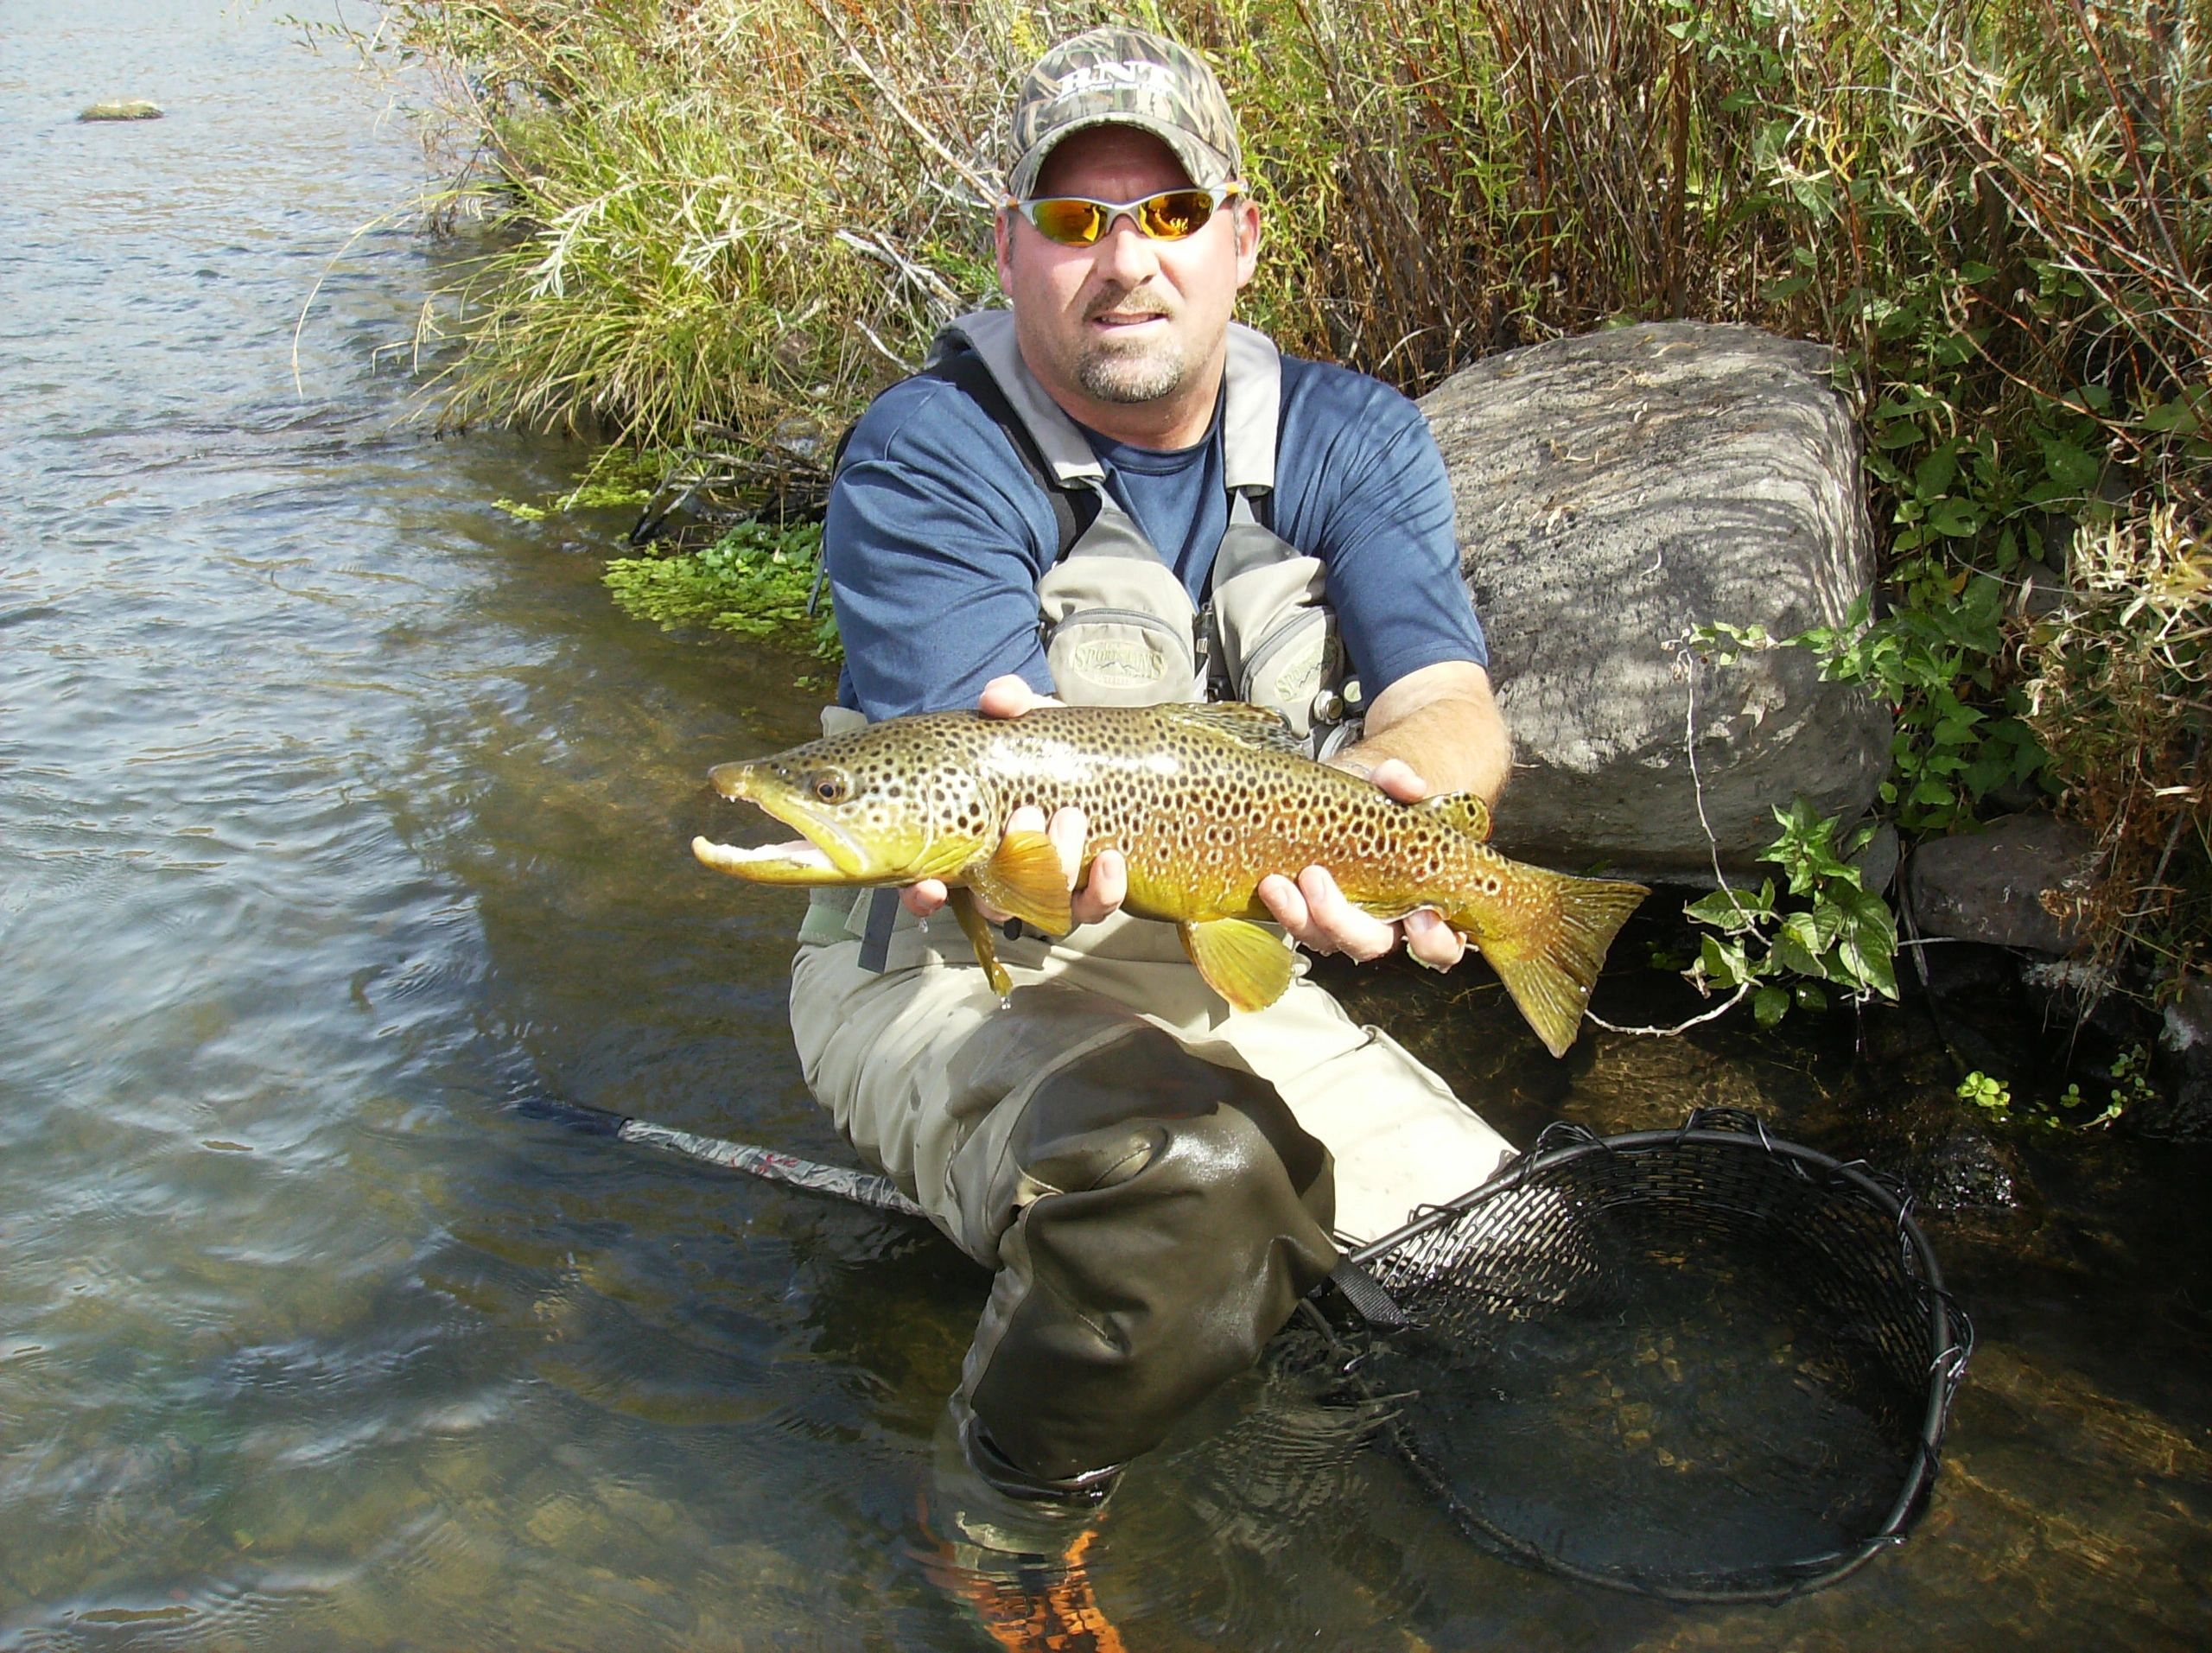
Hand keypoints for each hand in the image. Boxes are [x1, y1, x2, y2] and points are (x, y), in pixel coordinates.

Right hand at [900, 675, 1128, 924]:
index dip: (922, 898)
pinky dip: (1103, 888)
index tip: (932, 887)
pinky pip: (1095, 905)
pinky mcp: (1092, 890)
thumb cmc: (1042, 744)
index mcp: (969, 846)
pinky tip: (1110, 859)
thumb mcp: (1025, 719)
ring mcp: (1049, 887)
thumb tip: (996, 700)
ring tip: (1070, 819)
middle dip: (1011, 865)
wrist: (1093, 756)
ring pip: (1045, 907)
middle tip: (1025, 815)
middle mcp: (1004, 878)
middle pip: (996, 903)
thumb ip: (1009, 702)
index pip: (929, 890)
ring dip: (1055, 869)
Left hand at [1256, 755, 1466, 969]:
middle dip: (1343, 922)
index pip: (1439, 944)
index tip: (1419, 917)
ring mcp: (1342, 925)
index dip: (1433, 940)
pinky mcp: (1308, 917)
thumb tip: (1408, 784)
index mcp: (1425, 907)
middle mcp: (1384, 926)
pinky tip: (1269, 884)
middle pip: (1370, 945)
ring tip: (1276, 883)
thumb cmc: (1381, 806)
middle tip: (1316, 879)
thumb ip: (1400, 782)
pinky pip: (1296, 924)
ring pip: (1324, 940)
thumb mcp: (1389, 789)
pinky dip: (1283, 907)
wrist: (1347, 800)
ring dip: (1299, 917)